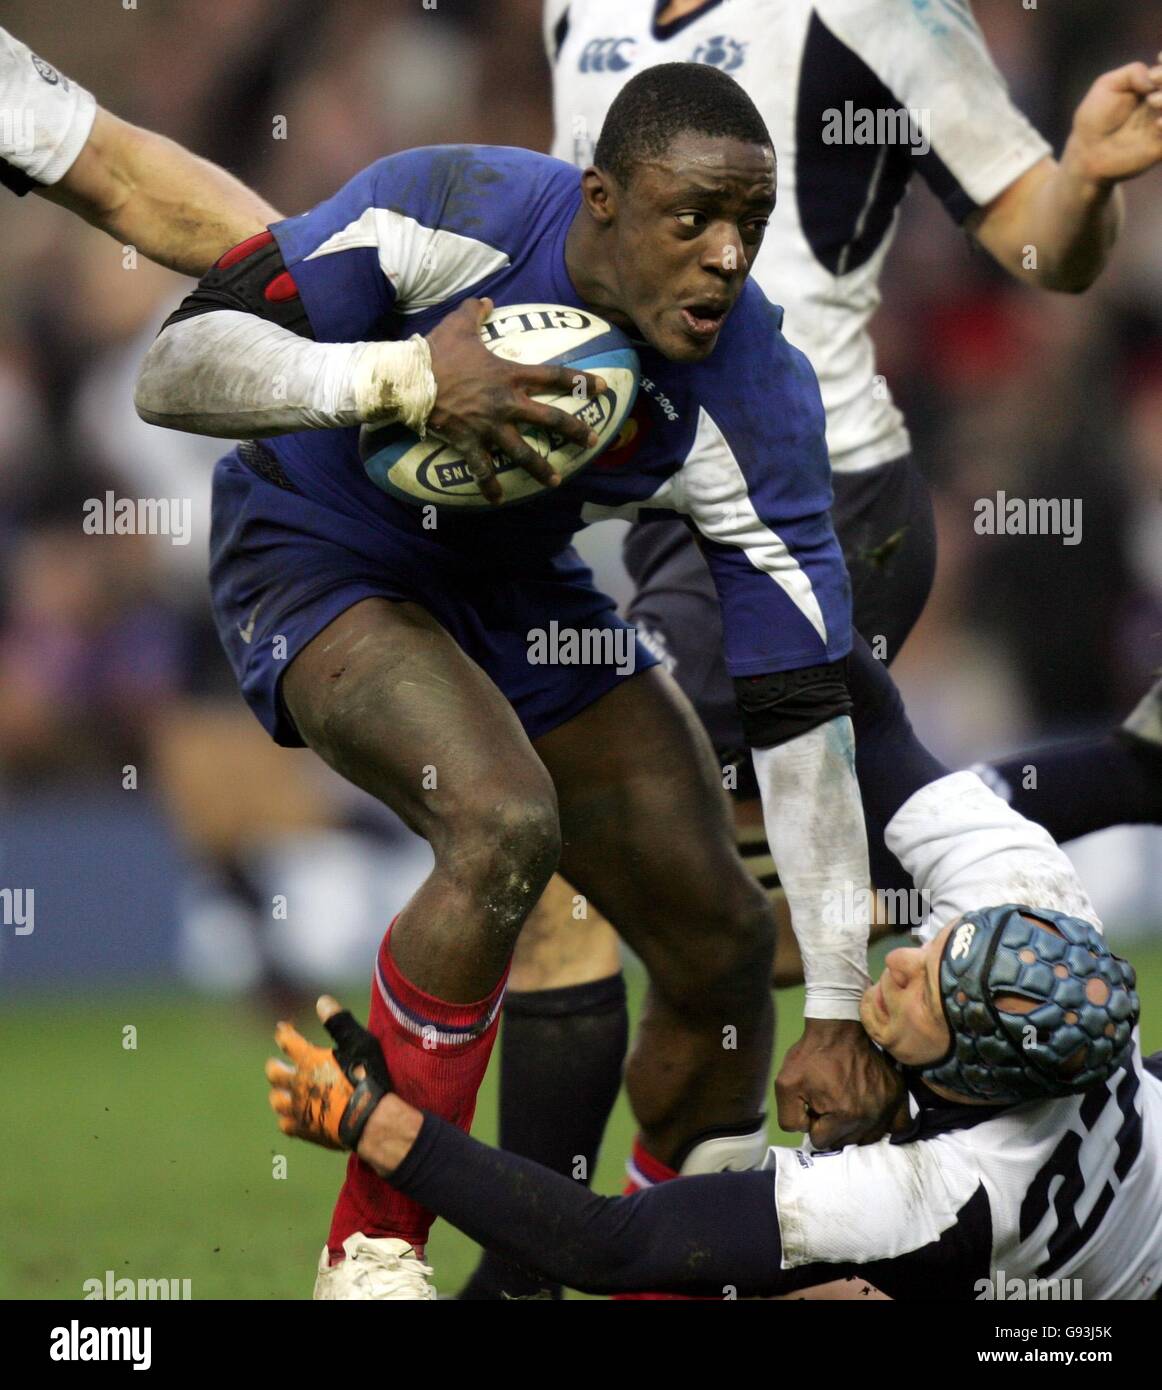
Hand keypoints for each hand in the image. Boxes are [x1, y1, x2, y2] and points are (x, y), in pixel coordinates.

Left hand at [265, 995, 390, 1150]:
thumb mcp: (358, 1044)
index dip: (284, 1034)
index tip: (283, 1029)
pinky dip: (287, 1118)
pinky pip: (285, 1124)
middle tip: (279, 1063)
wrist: (368, 1120)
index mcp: (309, 1060)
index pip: (288, 1042)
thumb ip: (339, 1022)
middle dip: (275, 1065)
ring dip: (279, 1092)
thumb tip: (322, 1001)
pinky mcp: (304, 1130)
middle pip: (274, 1072)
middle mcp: (298, 1083)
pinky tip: (294, 1116)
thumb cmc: (365, 1078)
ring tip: (285, 1090)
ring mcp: (298, 1109)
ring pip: (276, 1100)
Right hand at [424, 297, 605, 503]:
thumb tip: (486, 301)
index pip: (553, 376)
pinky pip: (482, 469)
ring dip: (540, 469)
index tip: (601, 387)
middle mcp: (505, 403)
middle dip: (573, 430)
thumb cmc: (436, 352)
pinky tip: (497, 499)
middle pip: (549, 419)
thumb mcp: (458, 325)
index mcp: (509, 376)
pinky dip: (489, 485)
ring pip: (522, 452)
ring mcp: (488, 426)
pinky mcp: (469, 442)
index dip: (580, 381)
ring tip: (555, 482)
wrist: (409, 380)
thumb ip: (475, 312)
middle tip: (590, 441)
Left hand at [775, 1019, 905, 1148]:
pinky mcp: (897, 1095)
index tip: (813, 1104)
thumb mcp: (785, 1085)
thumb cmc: (811, 1056)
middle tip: (827, 1102)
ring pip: (865, 1137)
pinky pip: (892, 1125)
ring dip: (852, 1126)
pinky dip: (879, 1123)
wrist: (838, 1029)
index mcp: (844, 1115)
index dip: (812, 1123)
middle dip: (832, 1126)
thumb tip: (806, 1132)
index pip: (821, 1141)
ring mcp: (887, 1106)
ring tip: (844, 1103)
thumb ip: (789, 1119)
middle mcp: (871, 1115)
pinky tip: (867, 1112)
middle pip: (845, 1141)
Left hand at [1065, 56, 1161, 185]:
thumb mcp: (1108, 85)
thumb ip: (1132, 73)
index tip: (1156, 66)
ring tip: (1151, 101)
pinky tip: (1158, 124)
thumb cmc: (1094, 117)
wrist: (1086, 152)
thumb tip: (1153, 77)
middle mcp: (1161, 104)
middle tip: (1152, 88)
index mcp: (1153, 87)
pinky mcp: (1161, 145)